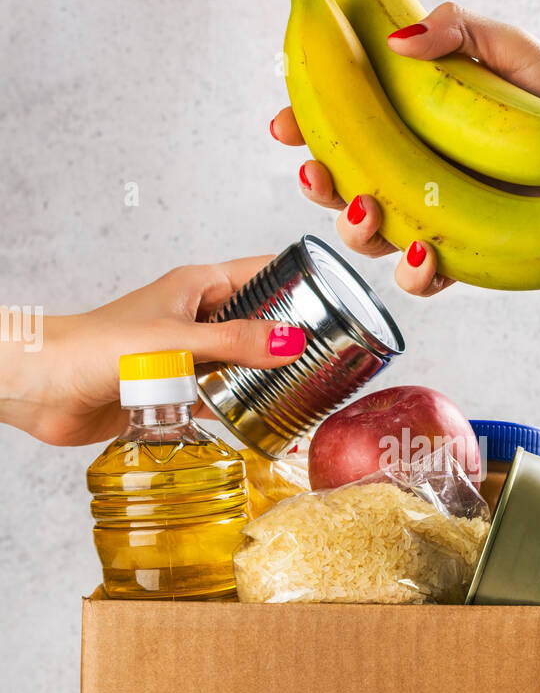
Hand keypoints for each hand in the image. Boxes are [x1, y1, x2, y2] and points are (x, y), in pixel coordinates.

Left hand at [0, 257, 304, 445]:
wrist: (46, 387)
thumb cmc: (98, 347)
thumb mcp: (178, 341)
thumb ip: (236, 343)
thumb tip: (292, 341)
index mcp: (197, 286)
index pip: (262, 271)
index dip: (300, 281)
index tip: (339, 300)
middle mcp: (194, 316)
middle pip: (258, 319)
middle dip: (291, 336)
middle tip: (334, 355)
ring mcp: (185, 353)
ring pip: (240, 361)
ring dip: (266, 376)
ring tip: (309, 390)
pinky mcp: (173, 390)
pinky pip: (217, 396)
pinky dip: (238, 407)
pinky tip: (265, 421)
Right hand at [271, 2, 539, 294]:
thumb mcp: (506, 47)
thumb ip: (458, 30)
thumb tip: (399, 38)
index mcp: (404, 119)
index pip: (338, 125)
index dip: (302, 127)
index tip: (285, 123)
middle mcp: (408, 172)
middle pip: (339, 187)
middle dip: (318, 184)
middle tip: (319, 172)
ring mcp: (431, 218)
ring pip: (370, 238)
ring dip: (356, 230)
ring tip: (369, 210)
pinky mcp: (462, 258)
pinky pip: (424, 280)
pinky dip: (416, 274)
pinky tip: (425, 253)